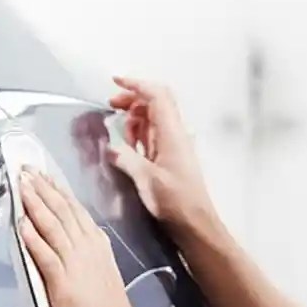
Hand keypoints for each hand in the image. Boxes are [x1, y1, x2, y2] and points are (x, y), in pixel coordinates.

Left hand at [18, 168, 141, 306]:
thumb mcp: (101, 268)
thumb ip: (89, 251)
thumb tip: (77, 233)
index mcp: (96, 243)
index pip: (74, 209)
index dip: (56, 190)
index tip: (42, 174)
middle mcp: (86, 248)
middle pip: (62, 210)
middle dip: (43, 188)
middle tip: (25, 170)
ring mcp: (75, 264)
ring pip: (53, 226)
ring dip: (36, 204)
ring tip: (22, 186)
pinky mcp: (63, 284)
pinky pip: (45, 256)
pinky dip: (33, 238)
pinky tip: (21, 224)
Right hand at [108, 76, 218, 239]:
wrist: (195, 224)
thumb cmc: (176, 202)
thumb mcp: (145, 179)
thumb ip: (126, 159)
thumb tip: (111, 149)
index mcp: (172, 133)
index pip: (156, 95)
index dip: (136, 84)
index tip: (115, 82)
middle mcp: (175, 134)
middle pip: (154, 103)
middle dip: (132, 99)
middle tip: (110, 106)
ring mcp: (173, 145)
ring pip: (152, 119)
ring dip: (134, 118)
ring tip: (118, 130)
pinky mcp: (169, 158)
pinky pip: (152, 136)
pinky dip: (138, 134)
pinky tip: (127, 145)